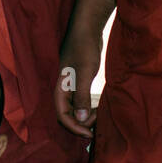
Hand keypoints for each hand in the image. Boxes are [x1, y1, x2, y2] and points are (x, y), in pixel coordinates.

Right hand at [55, 24, 101, 138]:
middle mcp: (64, 90)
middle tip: (98, 125)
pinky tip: (100, 108)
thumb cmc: (84, 47)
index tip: (90, 133)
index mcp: (60, 89)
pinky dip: (89, 108)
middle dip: (81, 124)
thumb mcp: (85, 72)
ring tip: (101, 117)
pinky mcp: (79, 82)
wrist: (87, 29)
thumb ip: (82, 96)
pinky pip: (81, 102)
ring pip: (75, 110)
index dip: (75, 127)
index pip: (62, 116)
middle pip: (67, 116)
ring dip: (86, 117)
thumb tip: (82, 120)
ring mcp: (71, 86)